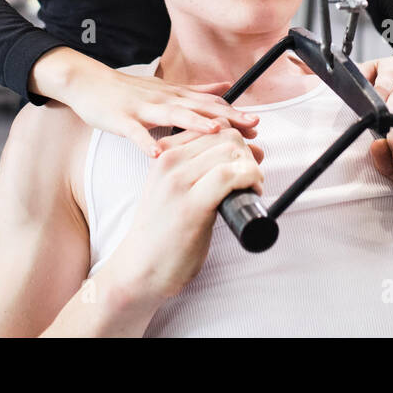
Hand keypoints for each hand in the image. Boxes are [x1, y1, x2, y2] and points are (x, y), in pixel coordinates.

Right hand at [44, 53, 259, 156]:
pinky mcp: (121, 119)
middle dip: (226, 117)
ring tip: (215, 132)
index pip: (210, 104)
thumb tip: (226, 86)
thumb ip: (197, 90)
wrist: (89, 82)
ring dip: (194, 123)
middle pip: (199, 108)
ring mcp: (143, 108)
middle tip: (251, 126)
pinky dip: (145, 142)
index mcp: (175, 96)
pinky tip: (156, 154)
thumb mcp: (167, 87)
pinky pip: (134, 133)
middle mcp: (164, 99)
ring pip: (172, 115)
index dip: (234, 113)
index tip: (257, 124)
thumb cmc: (128, 90)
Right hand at [108, 127, 264, 303]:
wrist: (140, 266)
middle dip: (247, 153)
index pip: (212, 126)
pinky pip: (229, 175)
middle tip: (251, 177)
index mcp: (163, 154)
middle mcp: (168, 161)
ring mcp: (178, 181)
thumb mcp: (174, 188)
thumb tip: (247, 151)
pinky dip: (250, 178)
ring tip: (251, 187)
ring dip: (251, 167)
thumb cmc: (163, 231)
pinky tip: (251, 191)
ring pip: (229, 151)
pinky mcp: (191, 204)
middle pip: (224, 135)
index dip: (238, 140)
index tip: (247, 158)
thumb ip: (200, 167)